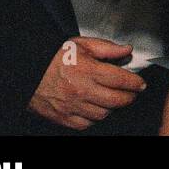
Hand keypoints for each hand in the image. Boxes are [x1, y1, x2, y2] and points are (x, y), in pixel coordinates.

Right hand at [28, 36, 145, 130]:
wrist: (28, 73)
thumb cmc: (53, 59)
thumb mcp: (81, 44)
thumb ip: (107, 48)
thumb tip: (126, 50)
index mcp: (87, 70)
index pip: (121, 80)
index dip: (135, 83)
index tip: (140, 83)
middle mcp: (81, 90)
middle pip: (116, 100)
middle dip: (129, 97)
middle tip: (132, 93)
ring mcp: (72, 107)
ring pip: (103, 114)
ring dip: (112, 107)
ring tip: (113, 98)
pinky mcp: (64, 118)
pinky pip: (87, 124)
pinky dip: (96, 117)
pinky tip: (97, 108)